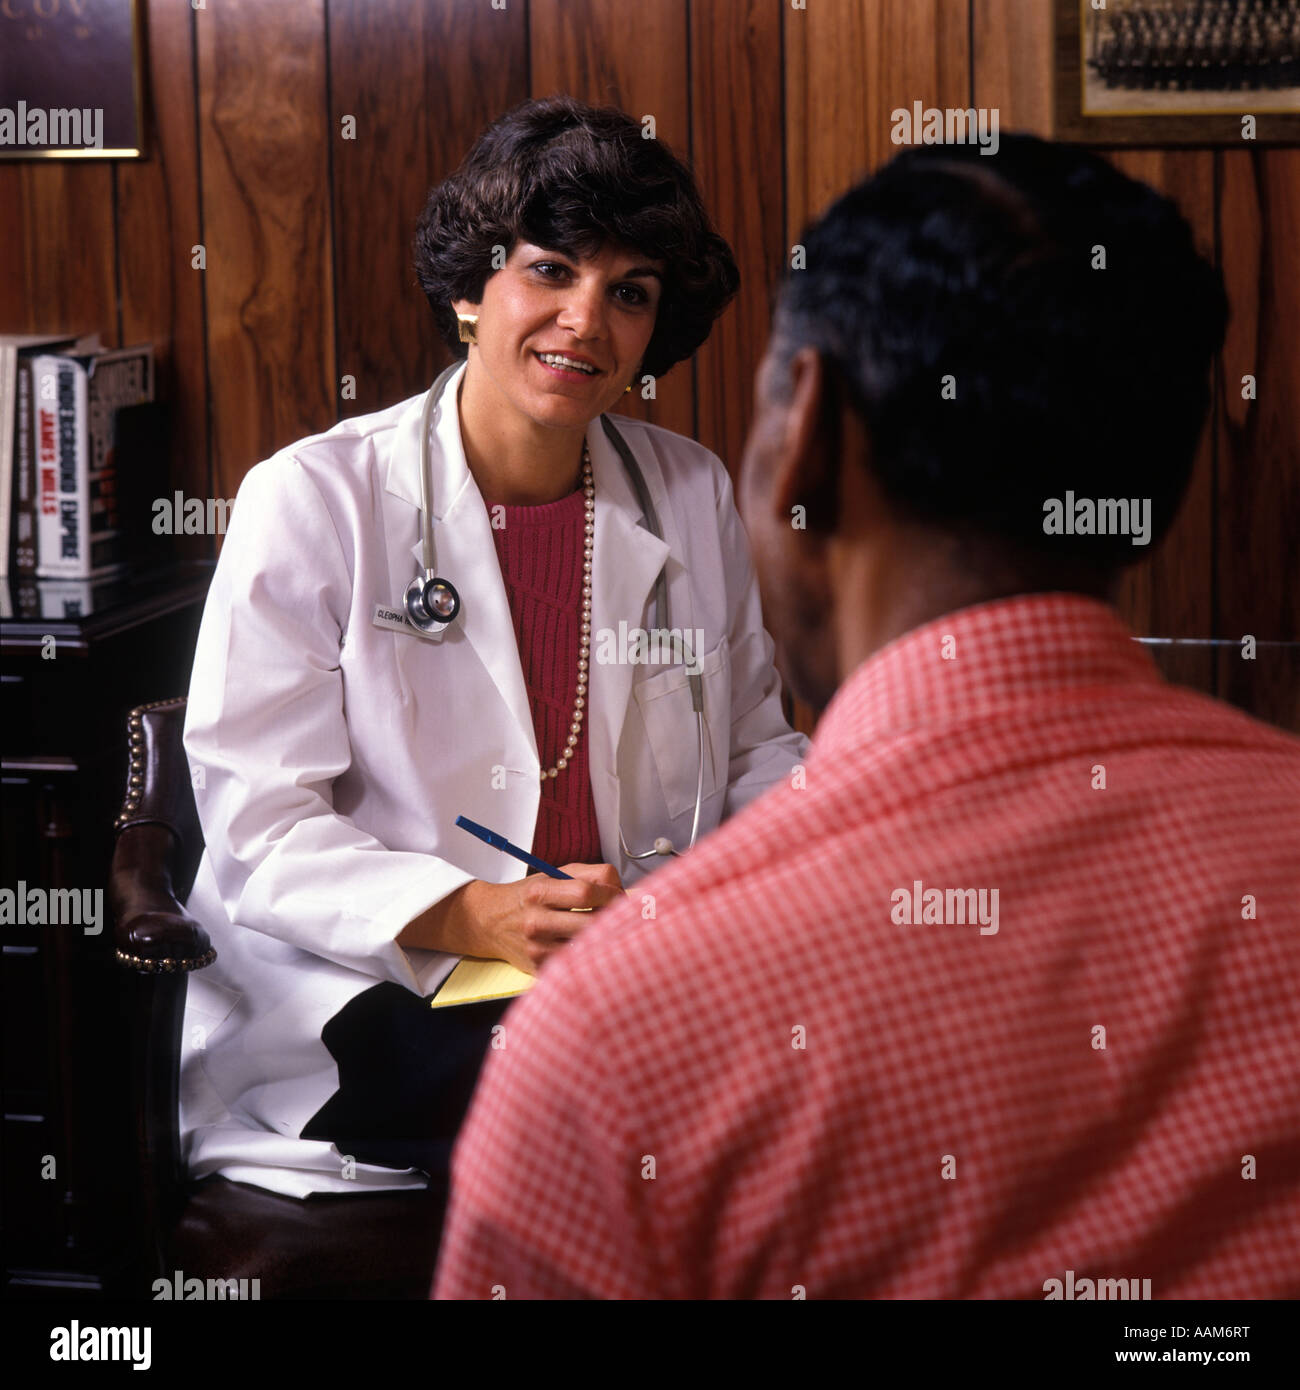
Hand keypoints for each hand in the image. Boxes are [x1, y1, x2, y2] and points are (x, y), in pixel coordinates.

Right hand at [415, 863, 624, 975]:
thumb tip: (623, 889)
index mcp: (539, 893)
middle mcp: (535, 922)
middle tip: (622, 916)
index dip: (610, 894)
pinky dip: (589, 954)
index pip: (585, 893)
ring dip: (604, 938)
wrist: (490, 922)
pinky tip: (589, 945)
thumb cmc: (529, 896)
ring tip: (607, 930)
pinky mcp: (539, 968)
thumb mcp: (555, 874)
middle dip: (614, 918)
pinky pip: (577, 962)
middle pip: (590, 923)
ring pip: (587, 946)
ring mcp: (537, 949)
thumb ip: (592, 874)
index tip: (620, 897)